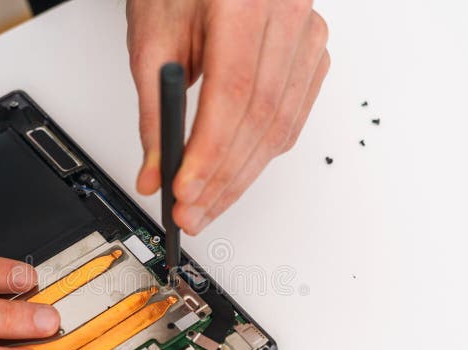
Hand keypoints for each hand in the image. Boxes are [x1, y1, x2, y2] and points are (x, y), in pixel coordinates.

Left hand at [127, 0, 329, 233]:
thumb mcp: (154, 37)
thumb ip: (155, 110)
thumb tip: (155, 172)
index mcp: (244, 2)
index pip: (233, 95)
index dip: (209, 152)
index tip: (184, 190)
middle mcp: (287, 14)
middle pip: (260, 118)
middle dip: (222, 177)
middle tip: (190, 211)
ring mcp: (307, 34)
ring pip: (280, 126)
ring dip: (241, 175)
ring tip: (208, 205)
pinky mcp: (313, 52)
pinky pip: (293, 118)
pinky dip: (262, 154)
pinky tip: (237, 174)